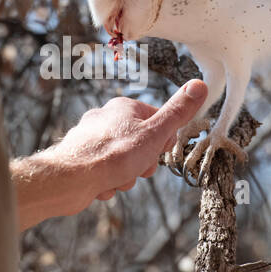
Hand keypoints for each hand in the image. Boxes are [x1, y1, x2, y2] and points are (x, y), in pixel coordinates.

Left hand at [11, 80, 208, 228]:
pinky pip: (104, 172)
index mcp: (124, 107)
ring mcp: (91, 138)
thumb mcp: (155, 133)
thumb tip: (200, 85)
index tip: (156, 153)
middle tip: (135, 169)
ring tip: (115, 179)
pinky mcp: (80, 158)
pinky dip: (106, 183)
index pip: (158, 121)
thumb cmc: (114, 154)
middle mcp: (105, 118)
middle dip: (141, 164)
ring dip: (124, 177)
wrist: (70, 178)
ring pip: (122, 162)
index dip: (162, 142)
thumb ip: (177, 112)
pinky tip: (101, 186)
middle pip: (140, 144)